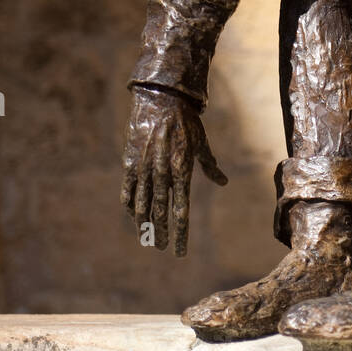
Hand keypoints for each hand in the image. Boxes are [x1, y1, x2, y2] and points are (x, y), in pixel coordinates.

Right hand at [121, 85, 226, 255]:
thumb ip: (210, 166)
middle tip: (164, 248)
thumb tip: (223, 182)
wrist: (161, 98)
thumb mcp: (201, 144)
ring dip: (144, 225)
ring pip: (142, 205)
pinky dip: (130, 205)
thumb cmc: (187, 122)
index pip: (181, 211)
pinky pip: (128, 189)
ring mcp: (143, 168)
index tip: (179, 252)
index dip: (180, 234)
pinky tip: (134, 217)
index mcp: (182, 170)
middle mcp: (162, 173)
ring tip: (148, 240)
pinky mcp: (130, 161)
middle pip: (160, 212)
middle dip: (162, 233)